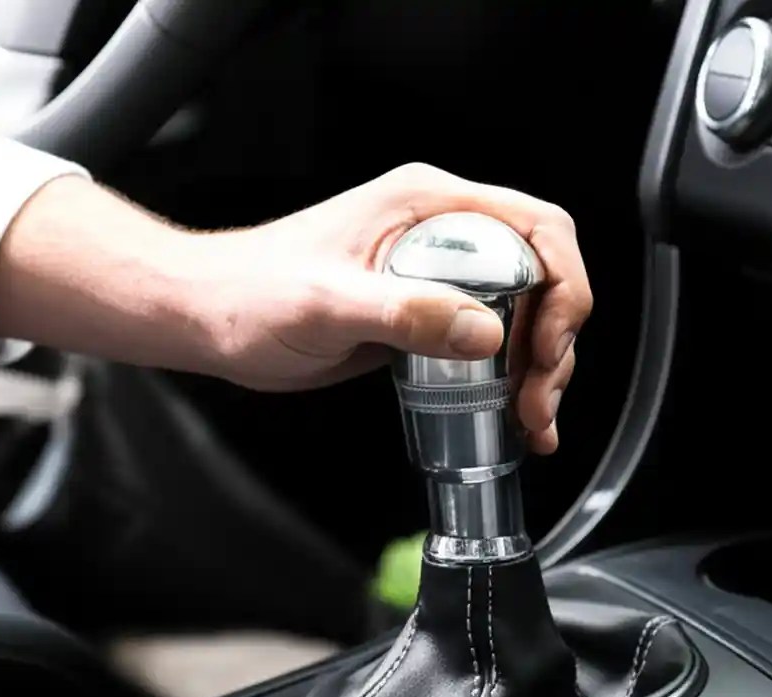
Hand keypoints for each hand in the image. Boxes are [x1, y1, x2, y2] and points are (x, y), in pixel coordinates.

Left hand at [0, 164, 590, 454]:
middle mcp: (441, 232)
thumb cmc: (248, 293)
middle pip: (543, 274)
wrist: (208, 317)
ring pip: (526, 312)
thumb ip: (405, 313)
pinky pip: (493, 339)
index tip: (549, 339)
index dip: (564, 282)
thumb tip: (485, 330)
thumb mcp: (326, 304)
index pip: (536, 225)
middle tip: (537, 394)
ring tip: (532, 417)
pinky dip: (515, 378)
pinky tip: (517, 415)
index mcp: (427, 205)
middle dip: (556, 339)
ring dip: (542, 367)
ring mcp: (437, 273)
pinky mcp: (426, 312)